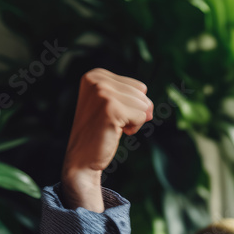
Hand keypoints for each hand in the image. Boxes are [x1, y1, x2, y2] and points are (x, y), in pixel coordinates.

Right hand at [61, 69, 153, 211]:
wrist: (82, 158)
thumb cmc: (100, 132)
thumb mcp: (113, 105)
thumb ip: (134, 97)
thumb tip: (150, 109)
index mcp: (96, 75)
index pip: (139, 87)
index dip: (132, 106)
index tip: (111, 115)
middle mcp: (96, 79)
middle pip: (142, 94)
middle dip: (135, 113)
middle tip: (111, 123)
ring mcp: (102, 92)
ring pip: (143, 105)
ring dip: (134, 121)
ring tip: (112, 126)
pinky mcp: (110, 107)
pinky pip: (141, 116)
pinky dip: (134, 128)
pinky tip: (115, 132)